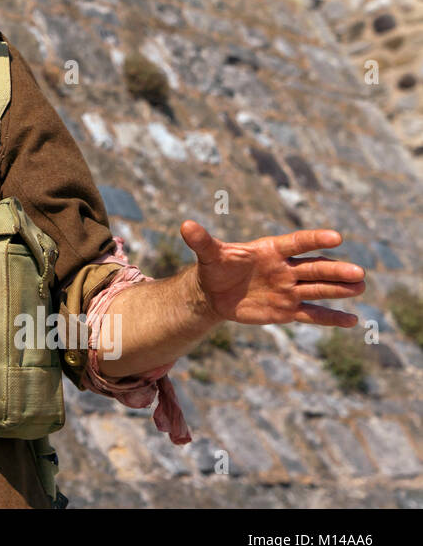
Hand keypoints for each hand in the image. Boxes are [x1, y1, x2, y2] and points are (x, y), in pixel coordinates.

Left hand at [180, 220, 365, 327]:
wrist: (214, 293)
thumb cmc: (215, 268)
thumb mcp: (209, 254)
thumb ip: (202, 241)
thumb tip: (185, 225)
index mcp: (271, 250)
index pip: (297, 243)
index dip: (315, 240)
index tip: (337, 237)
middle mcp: (285, 269)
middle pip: (314, 268)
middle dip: (335, 271)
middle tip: (359, 273)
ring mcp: (288, 289)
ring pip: (318, 289)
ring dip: (339, 290)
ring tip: (361, 287)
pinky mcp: (286, 310)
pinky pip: (312, 314)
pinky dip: (330, 318)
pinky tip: (352, 321)